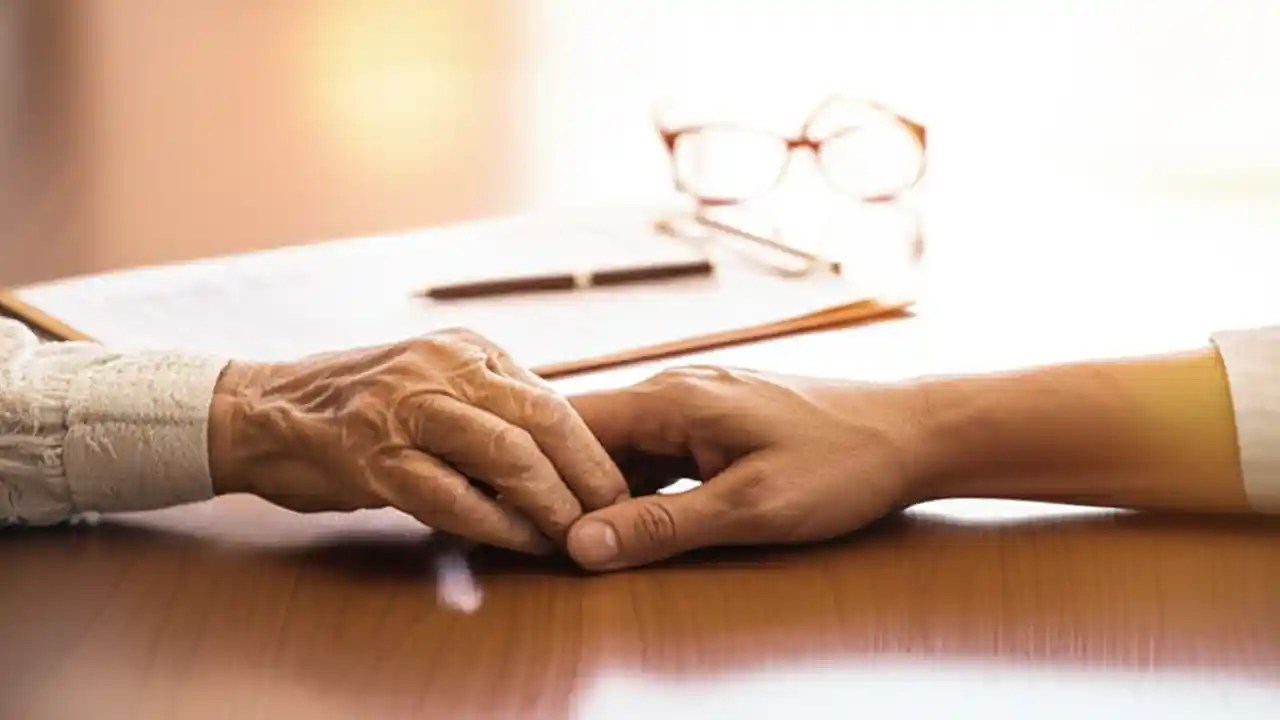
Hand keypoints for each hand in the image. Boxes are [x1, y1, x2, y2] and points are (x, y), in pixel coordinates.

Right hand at [208, 329, 626, 553]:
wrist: (263, 410)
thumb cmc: (362, 407)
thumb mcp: (434, 380)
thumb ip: (491, 403)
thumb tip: (563, 446)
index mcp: (467, 349)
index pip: (551, 397)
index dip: (592, 446)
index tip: (622, 482)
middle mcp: (443, 368)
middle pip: (543, 418)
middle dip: (589, 472)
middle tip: (618, 511)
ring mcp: (407, 408)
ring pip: (506, 453)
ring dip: (551, 502)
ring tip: (577, 534)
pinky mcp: (374, 455)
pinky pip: (451, 495)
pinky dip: (494, 523)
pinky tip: (522, 542)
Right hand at [567, 366, 927, 569]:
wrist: (912, 434)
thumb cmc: (841, 464)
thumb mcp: (750, 506)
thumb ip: (662, 525)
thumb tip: (581, 544)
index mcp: (673, 399)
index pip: (572, 425)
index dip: (539, 473)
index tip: (523, 523)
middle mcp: (675, 391)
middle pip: (591, 438)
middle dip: (566, 488)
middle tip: (543, 542)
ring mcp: (697, 405)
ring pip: (622, 449)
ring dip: (602, 492)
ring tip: (583, 540)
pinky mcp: (717, 424)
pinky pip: (656, 455)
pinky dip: (639, 488)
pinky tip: (637, 523)